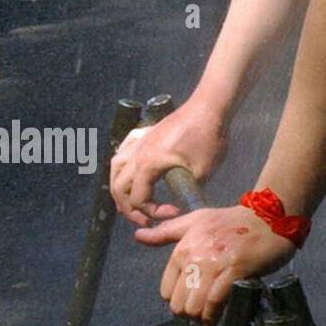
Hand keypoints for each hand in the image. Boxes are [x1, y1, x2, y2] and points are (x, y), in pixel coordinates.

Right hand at [110, 99, 228, 226]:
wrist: (209, 107)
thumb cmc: (208, 138)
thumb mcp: (202, 172)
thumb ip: (188, 191)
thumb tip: (184, 204)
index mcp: (148, 165)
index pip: (138, 199)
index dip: (153, 212)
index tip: (173, 212)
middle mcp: (136, 153)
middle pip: (119, 188)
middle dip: (129, 208)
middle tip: (147, 218)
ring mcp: (139, 141)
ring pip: (115, 168)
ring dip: (120, 188)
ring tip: (132, 200)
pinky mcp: (145, 132)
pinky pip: (123, 149)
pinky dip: (122, 164)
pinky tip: (130, 170)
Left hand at [139, 206, 296, 325]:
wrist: (271, 216)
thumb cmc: (233, 220)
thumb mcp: (198, 220)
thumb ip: (167, 231)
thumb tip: (138, 235)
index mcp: (184, 247)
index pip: (166, 290)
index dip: (178, 299)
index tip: (191, 300)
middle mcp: (195, 256)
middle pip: (179, 302)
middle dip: (189, 312)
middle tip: (202, 311)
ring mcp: (215, 263)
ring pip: (195, 306)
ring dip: (201, 317)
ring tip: (210, 316)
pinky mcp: (235, 270)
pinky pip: (215, 302)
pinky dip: (214, 315)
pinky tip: (217, 317)